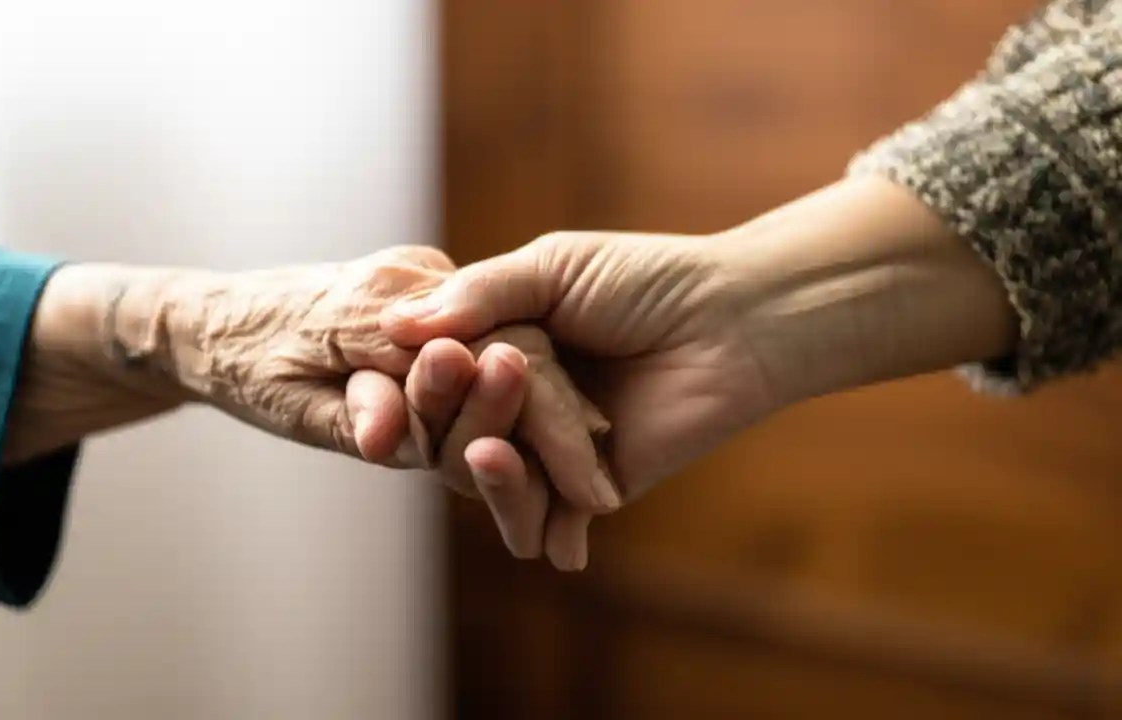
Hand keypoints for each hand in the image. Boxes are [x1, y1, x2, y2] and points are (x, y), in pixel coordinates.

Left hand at [4, 245, 617, 565]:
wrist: (211, 313)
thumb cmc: (244, 361)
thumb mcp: (285, 400)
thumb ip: (346, 414)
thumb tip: (389, 439)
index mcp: (381, 306)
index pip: (490, 364)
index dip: (540, 428)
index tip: (583, 490)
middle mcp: (414, 282)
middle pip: (516, 348)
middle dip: (566, 423)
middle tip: (603, 496)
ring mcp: (424, 278)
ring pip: (511, 337)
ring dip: (551, 404)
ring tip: (596, 464)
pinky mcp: (425, 288)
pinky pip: (488, 329)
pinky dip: (519, 378)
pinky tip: (551, 420)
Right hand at [382, 233, 773, 507]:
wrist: (732, 320)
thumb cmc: (647, 280)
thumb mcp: (551, 268)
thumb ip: (479, 295)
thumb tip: (393, 324)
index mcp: (498, 348)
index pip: (439, 379)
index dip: (425, 379)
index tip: (425, 360)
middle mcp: (517, 404)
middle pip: (458, 436)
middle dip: (461, 418)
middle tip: (486, 378)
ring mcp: (552, 450)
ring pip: (497, 485)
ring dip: (492, 478)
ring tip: (493, 455)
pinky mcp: (594, 489)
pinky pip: (553, 520)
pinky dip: (547, 530)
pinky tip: (557, 539)